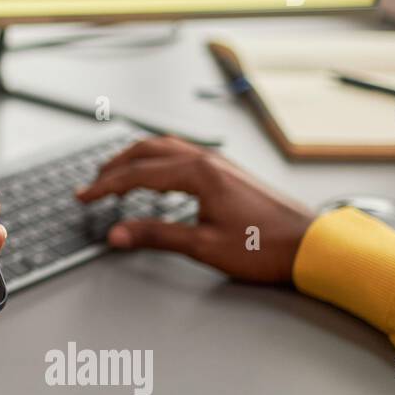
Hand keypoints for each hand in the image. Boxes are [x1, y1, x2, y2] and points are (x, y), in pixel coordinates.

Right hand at [76, 135, 313, 282]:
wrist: (310, 245)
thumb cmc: (265, 247)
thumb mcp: (203, 246)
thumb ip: (155, 236)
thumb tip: (117, 233)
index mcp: (197, 174)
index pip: (136, 174)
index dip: (105, 186)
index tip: (84, 197)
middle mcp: (207, 161)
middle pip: (147, 151)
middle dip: (114, 166)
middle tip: (92, 185)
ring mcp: (219, 163)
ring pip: (165, 147)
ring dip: (135, 158)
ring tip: (116, 174)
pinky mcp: (227, 172)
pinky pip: (182, 153)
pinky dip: (157, 159)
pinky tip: (156, 175)